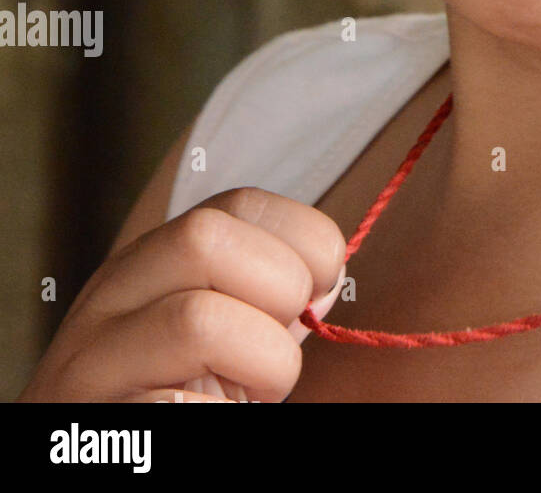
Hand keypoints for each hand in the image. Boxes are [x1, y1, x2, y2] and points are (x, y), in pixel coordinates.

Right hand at [17, 187, 345, 402]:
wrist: (120, 461)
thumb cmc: (186, 400)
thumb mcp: (228, 335)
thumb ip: (270, 297)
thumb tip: (328, 278)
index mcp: (153, 262)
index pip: (239, 203)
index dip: (304, 238)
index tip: (321, 291)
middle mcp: (109, 298)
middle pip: (205, 236)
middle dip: (279, 287)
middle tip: (279, 352)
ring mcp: (88, 362)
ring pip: (195, 318)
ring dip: (263, 362)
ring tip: (254, 396)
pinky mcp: (93, 426)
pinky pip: (175, 408)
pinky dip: (220, 414)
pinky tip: (219, 418)